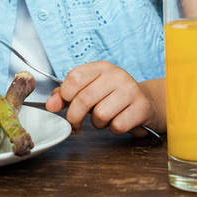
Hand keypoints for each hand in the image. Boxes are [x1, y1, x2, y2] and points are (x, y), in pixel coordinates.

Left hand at [45, 61, 159, 136]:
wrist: (146, 102)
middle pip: (84, 99)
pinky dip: (114, 129)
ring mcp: (131, 90)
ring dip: (98, 123)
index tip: (65, 105)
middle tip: (75, 124)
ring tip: (104, 118)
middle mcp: (116, 75)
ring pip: (100, 114)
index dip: (65, 95)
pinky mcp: (142, 107)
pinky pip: (117, 125)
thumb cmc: (112, 97)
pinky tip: (118, 121)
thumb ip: (66, 94)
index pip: (74, 78)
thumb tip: (50, 104)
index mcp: (101, 67)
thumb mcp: (89, 89)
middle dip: (75, 117)